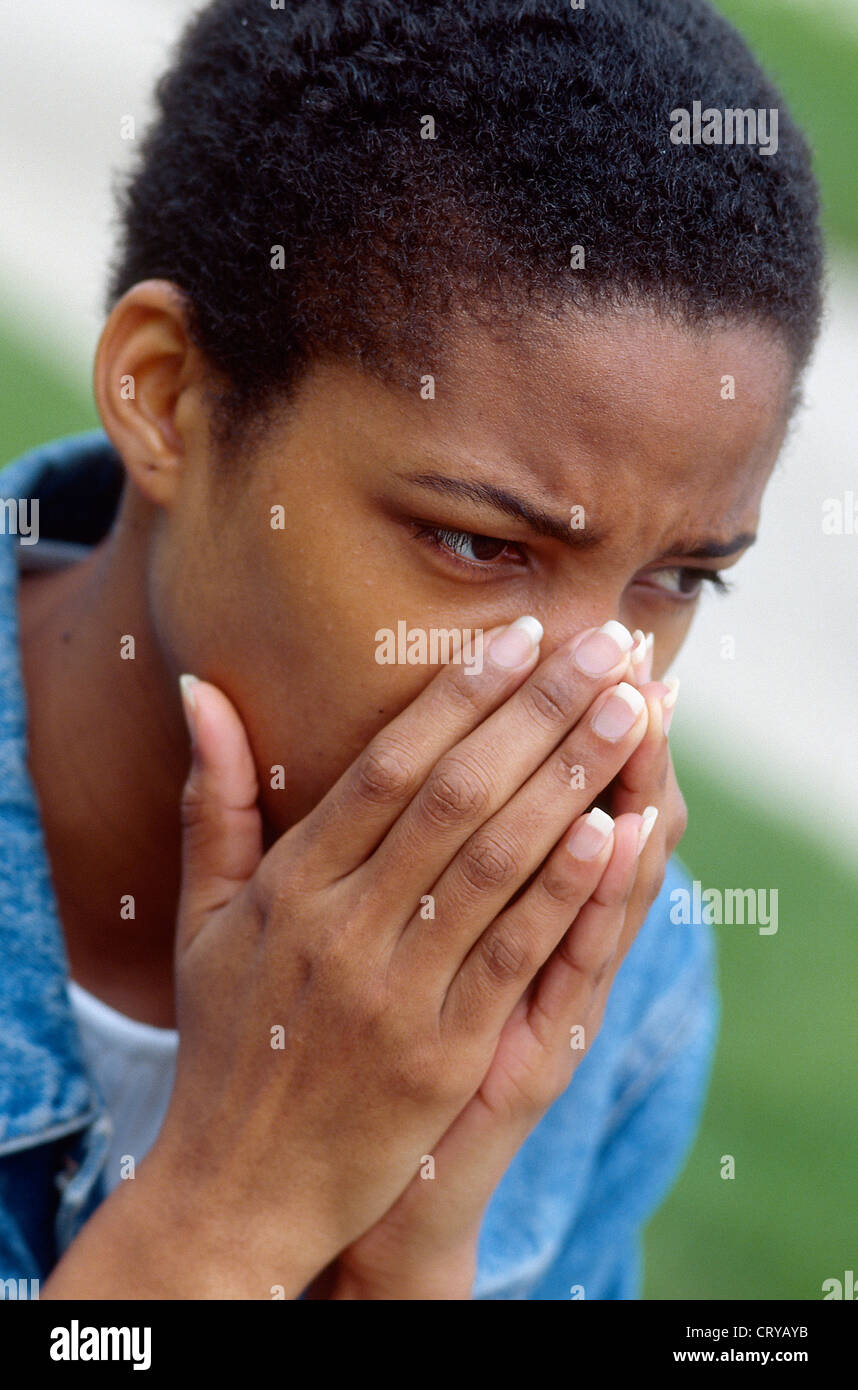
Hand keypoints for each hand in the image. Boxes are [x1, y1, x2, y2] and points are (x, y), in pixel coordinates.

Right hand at [44, 617, 651, 1298]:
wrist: (238, 1184)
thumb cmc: (227, 1038)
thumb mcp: (202, 917)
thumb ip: (215, 801)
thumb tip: (203, 688)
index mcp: (291, 886)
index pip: (389, 764)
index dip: (463, 693)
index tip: (526, 636)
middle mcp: (343, 927)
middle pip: (459, 794)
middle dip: (541, 711)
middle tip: (607, 646)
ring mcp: (397, 992)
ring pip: (499, 862)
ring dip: (575, 778)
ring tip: (634, 711)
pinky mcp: (444, 1055)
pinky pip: (517, 953)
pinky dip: (569, 888)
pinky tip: (618, 828)